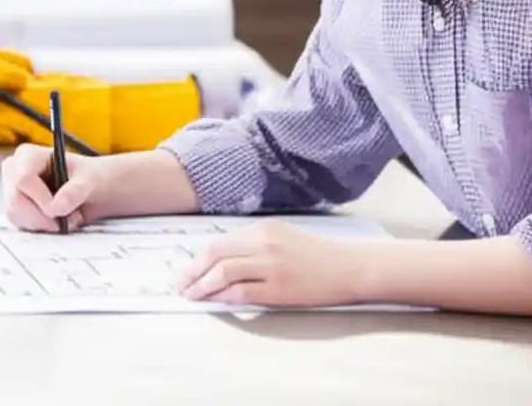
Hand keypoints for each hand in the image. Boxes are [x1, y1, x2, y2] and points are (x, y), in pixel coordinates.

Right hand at [0, 143, 108, 231]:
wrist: (90, 191)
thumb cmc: (88, 178)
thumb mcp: (89, 180)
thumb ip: (74, 191)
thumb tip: (57, 206)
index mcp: (28, 155)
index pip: (23, 179)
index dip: (41, 199)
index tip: (60, 210)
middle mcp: (14, 170)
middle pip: (16, 202)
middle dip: (43, 217)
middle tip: (66, 220)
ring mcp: (11, 190)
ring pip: (17, 216)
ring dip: (45, 224)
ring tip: (67, 217)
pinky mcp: (15, 209)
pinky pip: (21, 225)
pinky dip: (41, 228)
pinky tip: (56, 221)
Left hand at [175, 220, 368, 306]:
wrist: (349, 267)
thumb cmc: (318, 255)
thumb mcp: (283, 238)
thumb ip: (253, 246)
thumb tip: (222, 262)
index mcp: (263, 229)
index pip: (219, 243)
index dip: (197, 259)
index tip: (186, 271)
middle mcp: (263, 243)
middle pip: (215, 256)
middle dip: (192, 272)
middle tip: (181, 285)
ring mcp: (270, 266)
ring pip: (222, 273)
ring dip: (201, 286)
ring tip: (192, 296)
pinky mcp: (278, 289)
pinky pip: (240, 293)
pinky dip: (222, 297)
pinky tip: (214, 301)